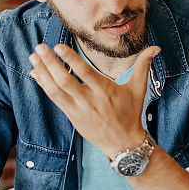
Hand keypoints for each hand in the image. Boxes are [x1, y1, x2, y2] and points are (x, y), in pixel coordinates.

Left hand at [28, 43, 159, 156]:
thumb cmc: (131, 113)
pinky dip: (44, 85)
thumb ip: (143, 66)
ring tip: (33, 57)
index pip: (85, 73)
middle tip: (39, 47)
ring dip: (43, 73)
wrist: (124, 143)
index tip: (58, 46)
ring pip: (56, 90)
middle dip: (50, 63)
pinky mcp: (72, 116)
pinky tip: (36, 73)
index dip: (70, 59)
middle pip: (65, 81)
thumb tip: (155, 47)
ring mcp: (78, 110)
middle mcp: (90, 100)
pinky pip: (55, 99)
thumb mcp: (139, 89)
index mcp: (106, 91)